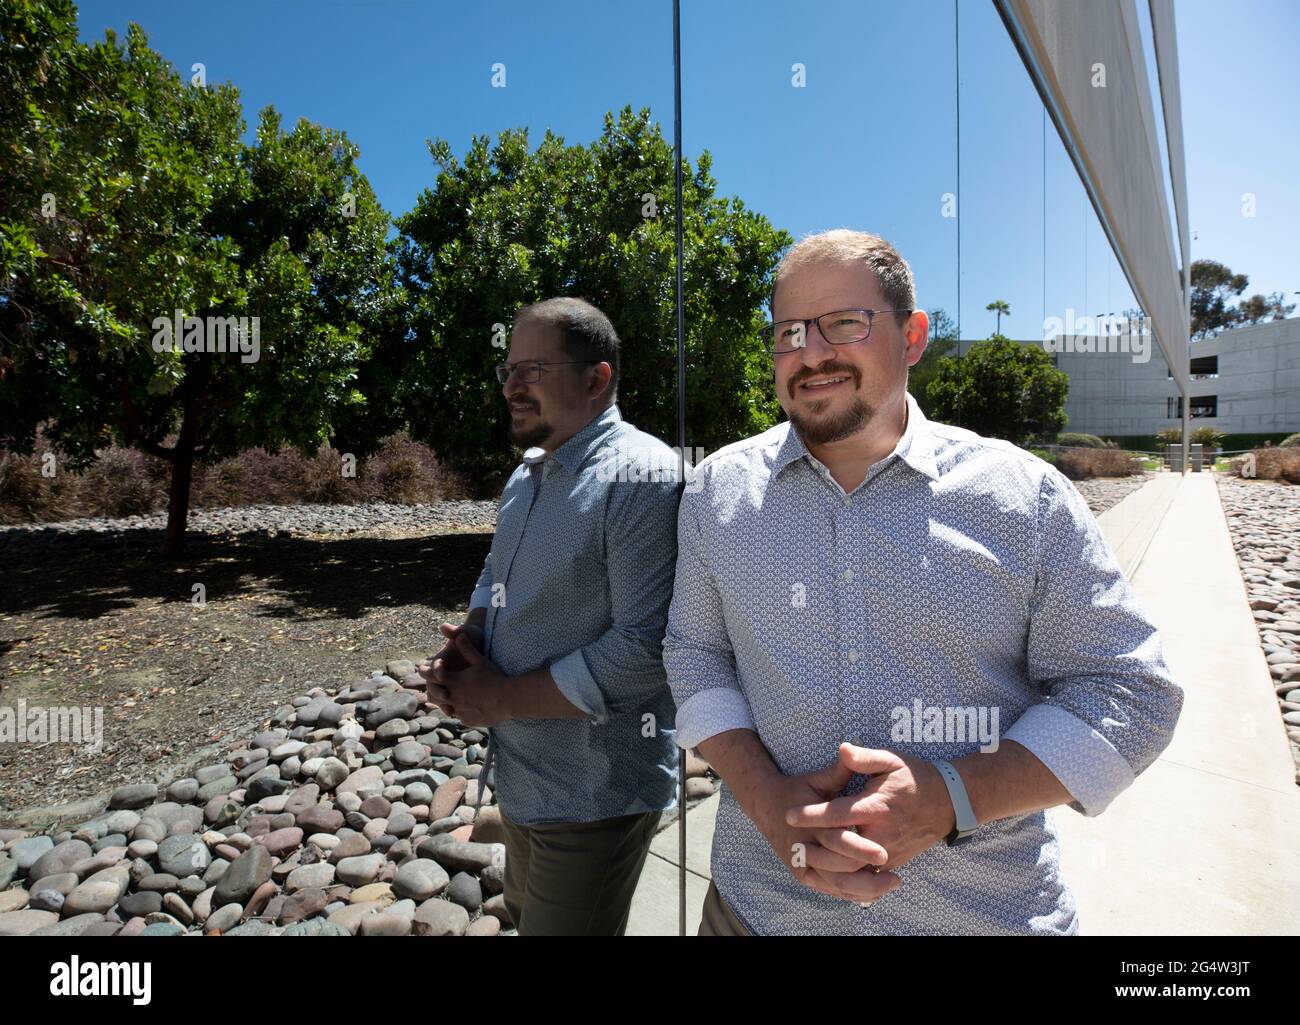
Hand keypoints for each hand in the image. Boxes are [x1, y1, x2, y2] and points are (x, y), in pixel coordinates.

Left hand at [419, 631, 509, 725]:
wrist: (508, 699)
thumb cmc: (494, 678)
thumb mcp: (480, 661)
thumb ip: (467, 648)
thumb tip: (459, 636)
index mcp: (454, 681)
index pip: (432, 677)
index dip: (427, 673)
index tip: (422, 670)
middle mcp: (453, 697)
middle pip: (435, 695)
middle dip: (434, 691)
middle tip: (430, 690)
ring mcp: (459, 710)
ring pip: (446, 708)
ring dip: (447, 704)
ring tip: (449, 701)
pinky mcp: (467, 720)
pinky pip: (459, 717)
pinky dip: (461, 713)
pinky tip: (467, 710)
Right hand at [749, 757, 900, 904]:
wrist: (766, 806)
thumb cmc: (796, 790)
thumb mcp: (816, 779)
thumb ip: (838, 771)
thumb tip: (852, 751)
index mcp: (809, 823)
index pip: (836, 841)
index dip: (861, 849)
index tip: (884, 854)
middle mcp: (803, 847)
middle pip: (838, 869)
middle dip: (867, 876)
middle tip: (896, 876)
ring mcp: (802, 864)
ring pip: (836, 885)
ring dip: (865, 889)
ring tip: (892, 884)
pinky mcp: (804, 875)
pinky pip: (830, 890)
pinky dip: (852, 893)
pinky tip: (875, 892)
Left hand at [786, 743, 955, 888]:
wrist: (948, 803)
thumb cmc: (915, 777)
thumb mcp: (891, 760)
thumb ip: (864, 758)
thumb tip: (842, 749)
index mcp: (877, 807)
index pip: (837, 813)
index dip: (811, 815)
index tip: (789, 814)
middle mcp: (881, 834)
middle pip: (840, 848)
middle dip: (814, 848)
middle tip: (791, 843)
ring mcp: (888, 852)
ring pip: (851, 869)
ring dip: (826, 866)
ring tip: (804, 858)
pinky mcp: (891, 863)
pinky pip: (865, 877)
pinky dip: (845, 878)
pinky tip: (825, 872)